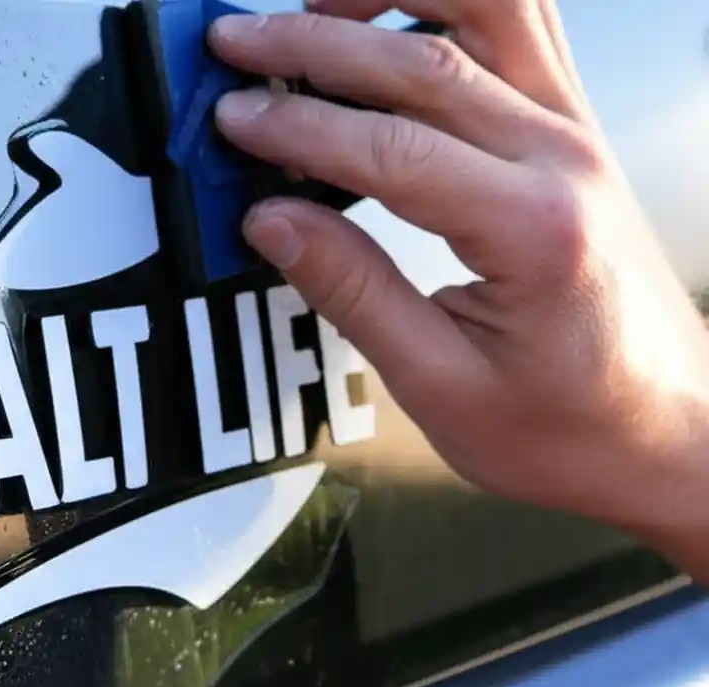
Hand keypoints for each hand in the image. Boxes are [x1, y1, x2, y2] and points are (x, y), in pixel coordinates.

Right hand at [209, 1, 708, 577]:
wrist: (669, 434)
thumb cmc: (571, 426)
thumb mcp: (441, 386)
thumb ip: (351, 290)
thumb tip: (271, 221)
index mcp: (533, 231)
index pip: (390, 149)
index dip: (296, 128)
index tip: (232, 118)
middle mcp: (564, 160)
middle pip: (424, 60)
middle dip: (312, 43)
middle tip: (235, 42)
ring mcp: (577, 135)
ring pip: (489, 6)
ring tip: (312, 6)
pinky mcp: (575, 132)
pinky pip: (518, 25)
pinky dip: (446, 3)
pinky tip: (390, 23)